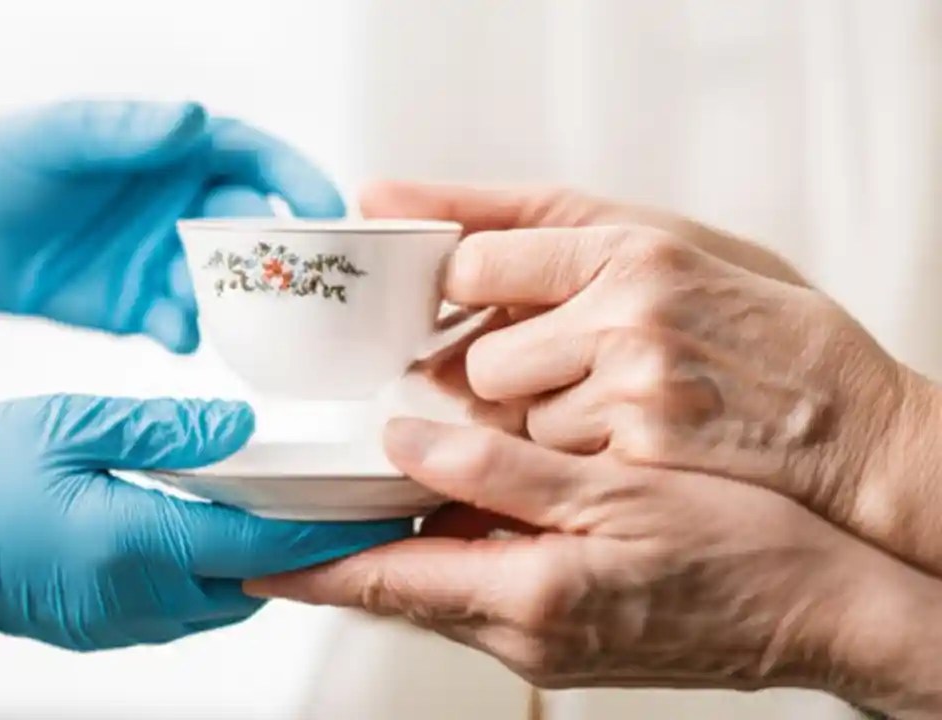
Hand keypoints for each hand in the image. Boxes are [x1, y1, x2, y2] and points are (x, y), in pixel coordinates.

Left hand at [0, 101, 344, 349]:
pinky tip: (174, 335)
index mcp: (179, 152)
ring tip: (233, 317)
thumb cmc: (3, 165)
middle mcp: (186, 207)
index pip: (257, 161)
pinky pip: (184, 326)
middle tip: (295, 284)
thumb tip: (192, 119)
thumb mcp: (60, 137)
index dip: (300, 182)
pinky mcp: (144, 310)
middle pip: (255, 231)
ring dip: (237, 304)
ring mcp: (168, 262)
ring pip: (227, 287)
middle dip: (280, 257)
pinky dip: (188, 333)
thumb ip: (127, 130)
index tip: (330, 211)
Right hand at [0, 395, 406, 664]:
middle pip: (256, 583)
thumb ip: (162, 430)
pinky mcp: (98, 626)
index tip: (383, 503)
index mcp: (132, 546)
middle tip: (353, 498)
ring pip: (225, 602)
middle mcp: (134, 602)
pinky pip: (185, 609)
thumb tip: (242, 430)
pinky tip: (224, 527)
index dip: (331, 526)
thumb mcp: (66, 423)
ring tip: (300, 506)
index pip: (265, 545)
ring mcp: (115, 624)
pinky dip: (220, 573)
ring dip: (266, 561)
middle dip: (311, 547)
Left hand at [247, 420, 941, 718]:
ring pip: (436, 582)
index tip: (243, 555)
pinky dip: (445, 545)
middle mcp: (519, 631)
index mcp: (521, 599)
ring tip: (343, 494)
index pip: (380, 583)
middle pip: (397, 585)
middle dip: (334, 553)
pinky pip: (480, 582)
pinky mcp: (565, 626)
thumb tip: (405, 442)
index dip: (306, 568)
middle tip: (280, 511)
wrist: (821, 612)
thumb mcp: (616, 496)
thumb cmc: (740, 555)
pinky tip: (443, 502)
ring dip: (388, 544)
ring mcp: (542, 635)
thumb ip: (498, 471)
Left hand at [365, 181, 941, 574]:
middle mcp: (625, 315)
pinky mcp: (640, 459)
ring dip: (533, 422)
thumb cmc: (755, 328)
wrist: (851, 424)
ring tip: (600, 408)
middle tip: (537, 370)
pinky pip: (550, 466)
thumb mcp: (671, 248)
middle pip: (479, 360)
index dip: (455, 291)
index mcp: (629, 247)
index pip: (473, 262)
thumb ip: (552, 231)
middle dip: (494, 374)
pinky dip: (567, 464)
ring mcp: (633, 392)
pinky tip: (617, 447)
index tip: (463, 301)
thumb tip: (412, 202)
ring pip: (510, 422)